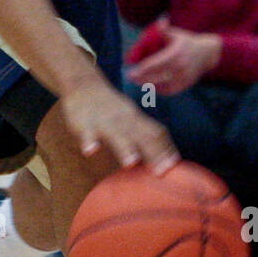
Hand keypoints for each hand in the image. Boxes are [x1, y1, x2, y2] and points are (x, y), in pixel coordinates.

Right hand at [61, 75, 178, 170]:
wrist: (84, 85)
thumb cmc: (112, 110)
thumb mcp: (132, 118)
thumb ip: (147, 136)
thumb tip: (170, 160)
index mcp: (136, 120)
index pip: (155, 133)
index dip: (165, 149)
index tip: (174, 166)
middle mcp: (124, 120)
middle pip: (141, 136)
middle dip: (151, 153)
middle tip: (160, 171)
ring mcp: (104, 122)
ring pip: (116, 134)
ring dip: (124, 148)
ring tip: (130, 162)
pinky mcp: (84, 123)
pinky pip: (87, 132)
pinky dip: (89, 141)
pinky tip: (90, 151)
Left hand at [129, 23, 220, 95]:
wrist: (206, 53)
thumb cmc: (185, 42)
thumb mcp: (175, 34)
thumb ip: (164, 30)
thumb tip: (159, 23)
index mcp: (176, 53)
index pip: (155, 64)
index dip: (142, 70)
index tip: (131, 72)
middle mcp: (181, 66)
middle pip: (157, 77)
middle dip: (142, 79)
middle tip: (132, 78)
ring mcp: (184, 77)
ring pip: (163, 86)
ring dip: (150, 85)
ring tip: (140, 82)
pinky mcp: (186, 84)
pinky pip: (171, 91)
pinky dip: (160, 90)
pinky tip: (152, 86)